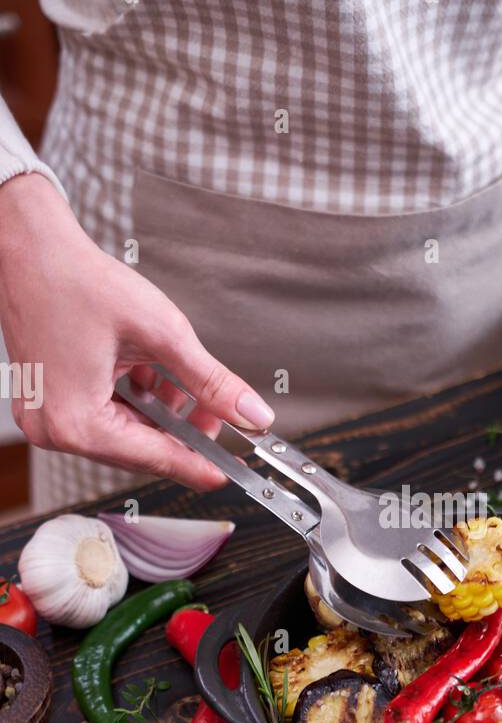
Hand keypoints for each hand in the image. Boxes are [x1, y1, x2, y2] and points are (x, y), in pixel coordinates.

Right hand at [0, 173, 273, 488]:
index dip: (199, 465)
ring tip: (183, 383)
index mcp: (75, 421)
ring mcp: (47, 416)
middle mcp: (54, 428)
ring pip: (124, 433)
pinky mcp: (49, 401)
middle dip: (181, 431)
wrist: (30, 249)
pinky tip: (152, 377)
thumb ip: (210, 381)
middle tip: (216, 412)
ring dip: (159, 413)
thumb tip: (249, 413)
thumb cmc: (76, 281)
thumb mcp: (161, 334)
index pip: (154, 457)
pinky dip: (134, 401)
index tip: (228, 473)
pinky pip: (103, 415)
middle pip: (139, 449)